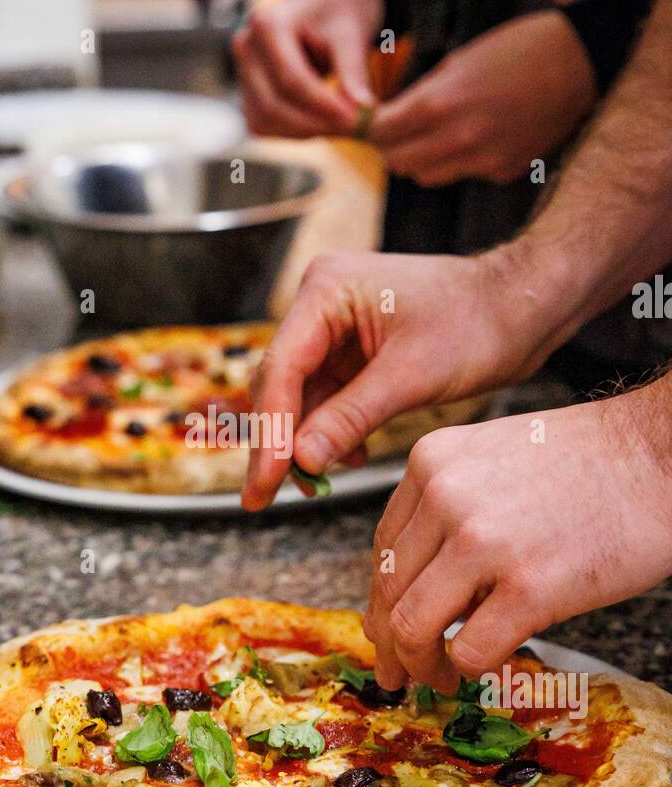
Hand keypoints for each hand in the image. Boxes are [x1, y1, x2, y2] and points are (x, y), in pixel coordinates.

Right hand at [232, 0, 382, 137]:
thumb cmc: (343, 7)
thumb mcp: (353, 34)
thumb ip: (354, 73)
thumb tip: (363, 112)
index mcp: (267, 24)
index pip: (291, 81)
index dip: (323, 107)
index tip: (357, 120)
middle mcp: (247, 46)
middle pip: (272, 106)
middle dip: (314, 124)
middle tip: (354, 128)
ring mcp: (243, 69)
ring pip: (264, 120)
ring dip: (303, 132)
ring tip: (340, 124)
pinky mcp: (248, 89)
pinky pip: (263, 123)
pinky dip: (292, 130)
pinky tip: (322, 122)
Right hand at [241, 248, 567, 510]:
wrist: (522, 308)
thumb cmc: (478, 322)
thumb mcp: (412, 375)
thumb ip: (351, 416)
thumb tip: (302, 459)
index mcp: (327, 290)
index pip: (282, 367)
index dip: (271, 429)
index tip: (264, 480)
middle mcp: (321, 303)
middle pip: (279, 382)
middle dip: (277, 441)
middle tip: (264, 496)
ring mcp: (334, 327)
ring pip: (299, 395)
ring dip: (304, 442)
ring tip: (311, 487)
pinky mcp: (352, 351)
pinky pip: (326, 398)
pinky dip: (330, 432)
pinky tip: (346, 458)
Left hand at [364, 382, 671, 692]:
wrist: (661, 453)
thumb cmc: (592, 461)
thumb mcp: (492, 460)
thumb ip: (449, 510)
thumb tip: (424, 585)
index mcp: (431, 463)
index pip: (382, 549)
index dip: (382, 600)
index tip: (388, 628)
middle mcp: (445, 497)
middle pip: (388, 592)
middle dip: (391, 644)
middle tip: (399, 671)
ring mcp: (483, 542)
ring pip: (414, 628)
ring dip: (422, 666)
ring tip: (442, 679)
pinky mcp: (529, 587)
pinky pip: (471, 650)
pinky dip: (471, 671)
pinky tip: (485, 670)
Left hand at [369, 10, 597, 185]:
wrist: (578, 62)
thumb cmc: (515, 50)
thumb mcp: (457, 63)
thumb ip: (420, 97)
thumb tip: (387, 121)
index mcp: (439, 104)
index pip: (381, 133)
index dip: (371, 128)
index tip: (371, 122)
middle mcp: (458, 140)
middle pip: (398, 162)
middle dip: (391, 147)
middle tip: (396, 131)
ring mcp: (482, 161)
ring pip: (426, 176)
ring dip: (421, 159)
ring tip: (435, 134)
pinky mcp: (502, 172)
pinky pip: (463, 174)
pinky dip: (460, 160)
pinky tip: (480, 135)